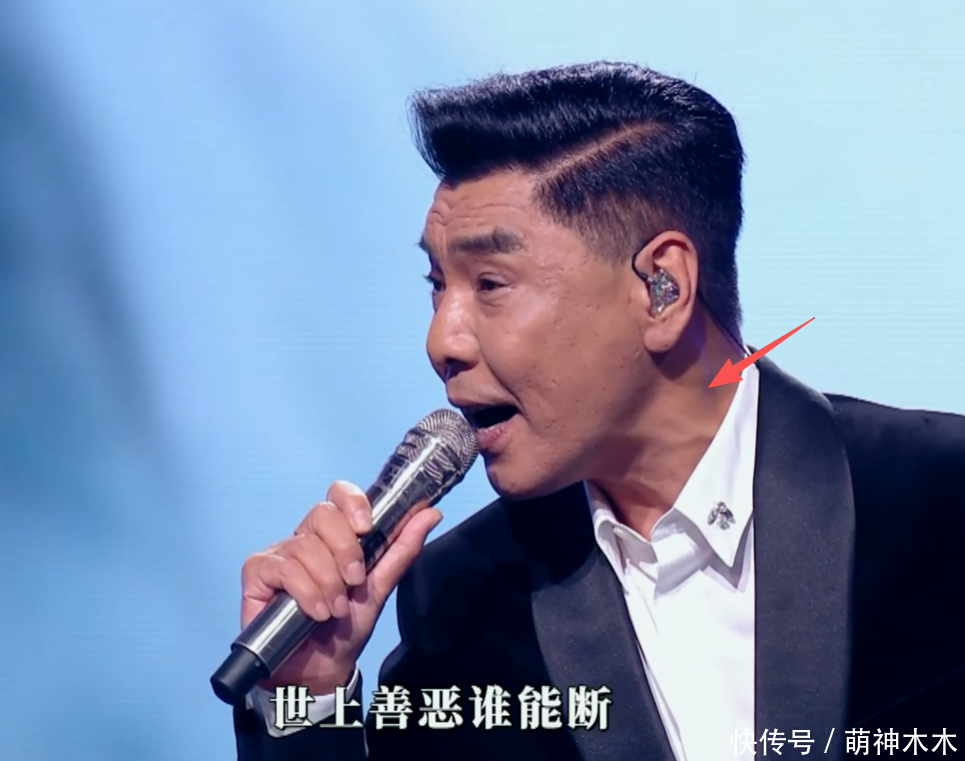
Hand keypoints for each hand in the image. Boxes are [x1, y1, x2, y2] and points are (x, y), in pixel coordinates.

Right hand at [240, 480, 441, 693]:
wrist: (321, 670)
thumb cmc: (346, 627)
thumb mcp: (380, 588)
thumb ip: (402, 549)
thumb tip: (430, 513)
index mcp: (334, 535)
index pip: (339, 494)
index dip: (353, 503)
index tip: (367, 528)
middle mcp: (305, 538)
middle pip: (322, 513)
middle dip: (345, 550)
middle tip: (354, 582)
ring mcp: (279, 553)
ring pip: (305, 546)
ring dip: (328, 583)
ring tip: (335, 609)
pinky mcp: (257, 572)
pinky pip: (283, 568)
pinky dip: (306, 592)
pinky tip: (316, 612)